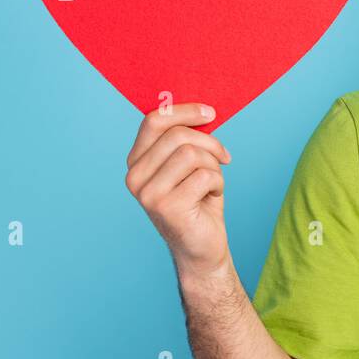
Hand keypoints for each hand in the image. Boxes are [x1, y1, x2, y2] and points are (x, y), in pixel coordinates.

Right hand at [125, 102, 233, 276]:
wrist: (202, 248)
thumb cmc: (199, 202)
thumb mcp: (190, 166)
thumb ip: (186, 140)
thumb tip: (203, 110)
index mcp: (136, 162)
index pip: (154, 121)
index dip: (185, 111)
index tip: (211, 113)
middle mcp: (135, 177)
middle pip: (178, 136)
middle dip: (210, 143)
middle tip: (223, 158)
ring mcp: (147, 193)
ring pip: (192, 154)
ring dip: (213, 166)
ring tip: (212, 183)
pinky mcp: (166, 207)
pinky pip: (204, 176)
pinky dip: (218, 183)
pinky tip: (211, 197)